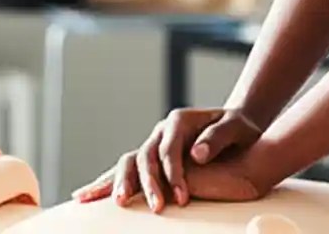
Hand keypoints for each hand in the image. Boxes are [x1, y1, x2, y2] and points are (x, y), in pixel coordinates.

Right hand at [72, 107, 264, 212]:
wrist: (237, 129)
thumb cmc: (240, 128)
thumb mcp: (238, 127)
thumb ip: (218, 136)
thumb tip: (197, 154)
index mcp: (179, 121)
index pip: (168, 148)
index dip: (173, 173)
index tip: (182, 197)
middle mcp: (161, 131)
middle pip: (144, 156)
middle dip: (147, 183)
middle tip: (156, 207)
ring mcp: (153, 145)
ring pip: (129, 163)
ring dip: (121, 184)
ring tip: (117, 203)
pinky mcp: (152, 160)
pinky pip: (127, 172)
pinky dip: (106, 183)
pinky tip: (87, 196)